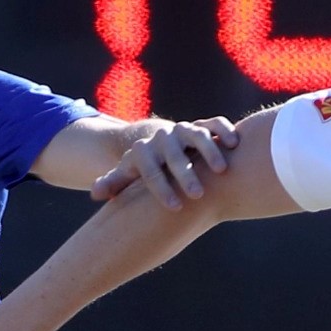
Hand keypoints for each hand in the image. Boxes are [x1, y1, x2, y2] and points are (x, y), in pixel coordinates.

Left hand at [92, 117, 235, 207]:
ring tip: (222, 170)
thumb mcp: (129, 175)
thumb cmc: (147, 169)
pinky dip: (224, 129)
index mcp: (145, 152)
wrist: (160, 144)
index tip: (174, 208)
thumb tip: (96, 193)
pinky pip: (215, 122)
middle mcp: (164, 139)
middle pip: (173, 154)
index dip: (160, 188)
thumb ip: (114, 183)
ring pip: (197, 135)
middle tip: (196, 195)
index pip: (150, 170)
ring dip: (209, 150)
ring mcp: (184, 130)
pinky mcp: (202, 125)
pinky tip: (235, 143)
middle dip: (185, 174)